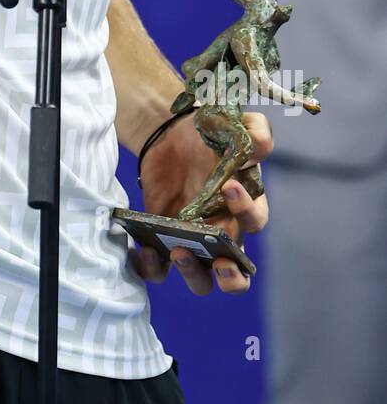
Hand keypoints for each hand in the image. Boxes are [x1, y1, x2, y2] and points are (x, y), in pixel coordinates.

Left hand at [132, 109, 272, 293]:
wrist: (171, 134)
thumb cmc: (211, 134)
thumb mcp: (237, 124)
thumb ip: (256, 131)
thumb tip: (260, 145)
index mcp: (244, 207)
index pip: (255, 222)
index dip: (247, 212)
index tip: (228, 187)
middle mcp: (222, 231)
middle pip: (236, 274)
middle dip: (232, 277)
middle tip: (219, 263)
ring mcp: (193, 240)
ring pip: (201, 279)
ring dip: (192, 274)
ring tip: (177, 253)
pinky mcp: (163, 239)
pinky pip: (159, 268)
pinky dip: (152, 268)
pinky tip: (144, 253)